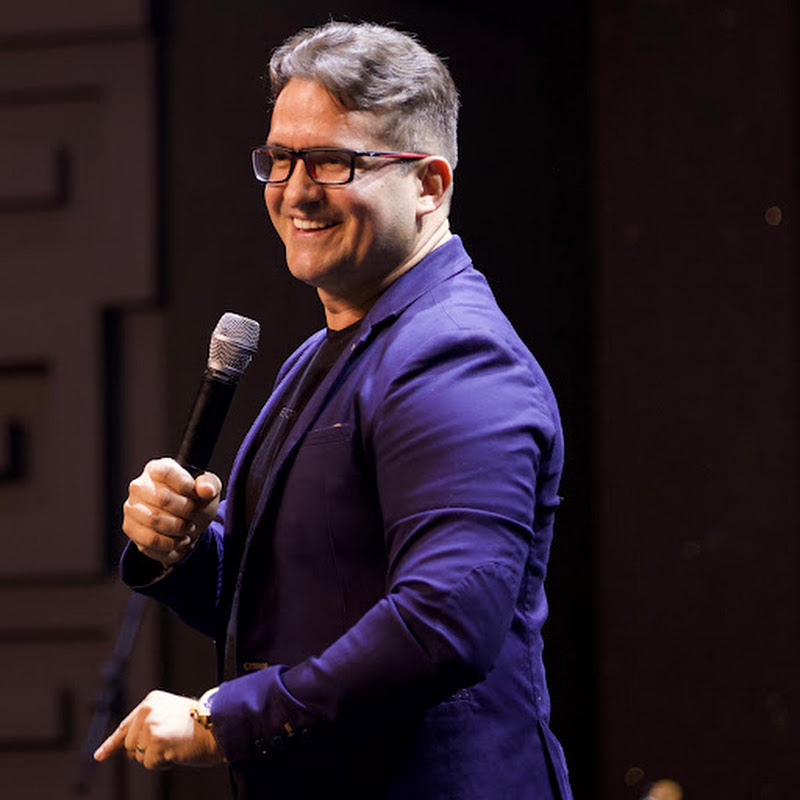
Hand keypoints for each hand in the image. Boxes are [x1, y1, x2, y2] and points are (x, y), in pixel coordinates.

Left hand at [93, 690, 224, 768]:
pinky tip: (176, 751)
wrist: (218, 725)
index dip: (111, 743)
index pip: (125, 726)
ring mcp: (151, 726)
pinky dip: (162, 764)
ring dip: (155, 756)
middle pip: (130, 745)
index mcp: (151, 701)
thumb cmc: (199, 723)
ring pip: (138, 756)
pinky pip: (149, 764)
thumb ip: (147, 725)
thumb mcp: (169, 715)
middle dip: (145, 750)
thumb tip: (122, 748)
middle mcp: (148, 711)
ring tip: (175, 744)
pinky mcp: (155, 742)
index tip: (100, 755)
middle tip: (169, 743)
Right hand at [123, 458, 221, 566]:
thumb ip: (209, 485)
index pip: (166, 472)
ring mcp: (132, 507)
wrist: (187, 526)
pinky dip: (170, 543)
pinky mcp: (130, 528)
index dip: (185, 486)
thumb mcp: (208, 489)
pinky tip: (179, 540)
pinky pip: (150, 539)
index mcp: (158, 468)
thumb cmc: (195, 502)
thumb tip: (206, 490)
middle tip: (193, 515)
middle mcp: (139, 485)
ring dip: (179, 528)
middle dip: (186, 510)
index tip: (196, 496)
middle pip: (163, 498)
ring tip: (187, 527)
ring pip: (155, 520)